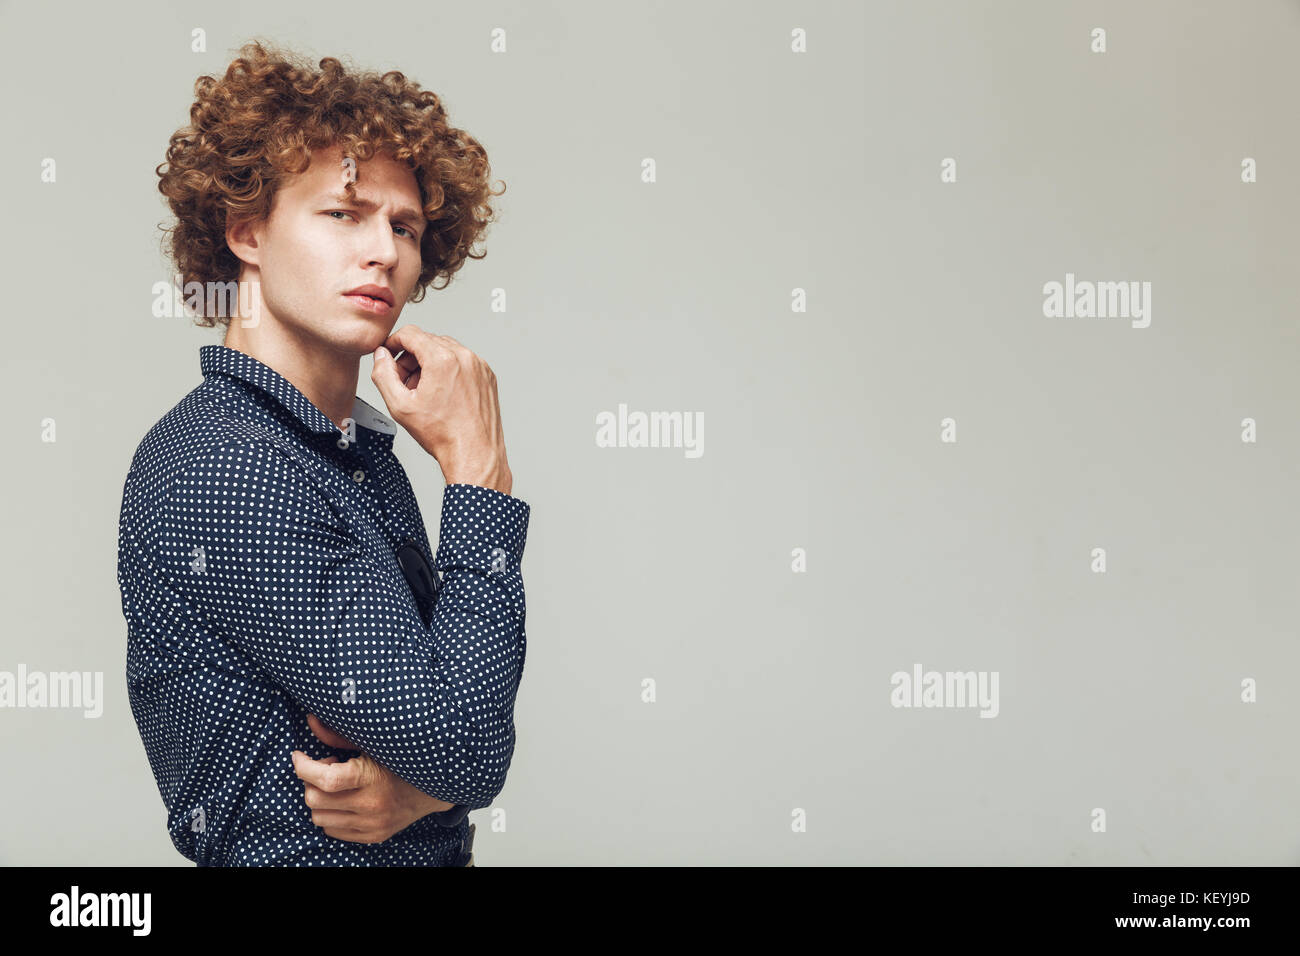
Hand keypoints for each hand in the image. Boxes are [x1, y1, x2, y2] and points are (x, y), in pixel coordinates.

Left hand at [291, 712, 455, 843]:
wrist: (435, 786)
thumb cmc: (400, 759)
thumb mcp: (372, 743)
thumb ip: (338, 735)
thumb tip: (310, 720)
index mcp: (373, 778)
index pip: (326, 780)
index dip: (304, 767)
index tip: (299, 756)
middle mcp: (372, 806)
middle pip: (315, 800)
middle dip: (311, 781)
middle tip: (327, 766)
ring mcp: (372, 825)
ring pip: (319, 818)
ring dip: (320, 798)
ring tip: (337, 784)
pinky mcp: (373, 836)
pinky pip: (332, 831)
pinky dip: (330, 814)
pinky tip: (344, 799)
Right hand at [371, 325, 512, 494]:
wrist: (474, 452)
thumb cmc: (443, 434)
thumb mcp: (400, 405)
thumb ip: (383, 375)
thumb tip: (381, 357)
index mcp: (442, 359)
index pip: (411, 333)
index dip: (393, 342)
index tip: (388, 354)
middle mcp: (464, 357)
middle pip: (428, 341)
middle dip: (411, 356)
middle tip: (404, 381)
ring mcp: (479, 366)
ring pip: (446, 350)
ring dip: (430, 362)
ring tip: (423, 390)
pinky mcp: (487, 375)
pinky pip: (463, 362)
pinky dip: (449, 370)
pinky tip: (442, 393)